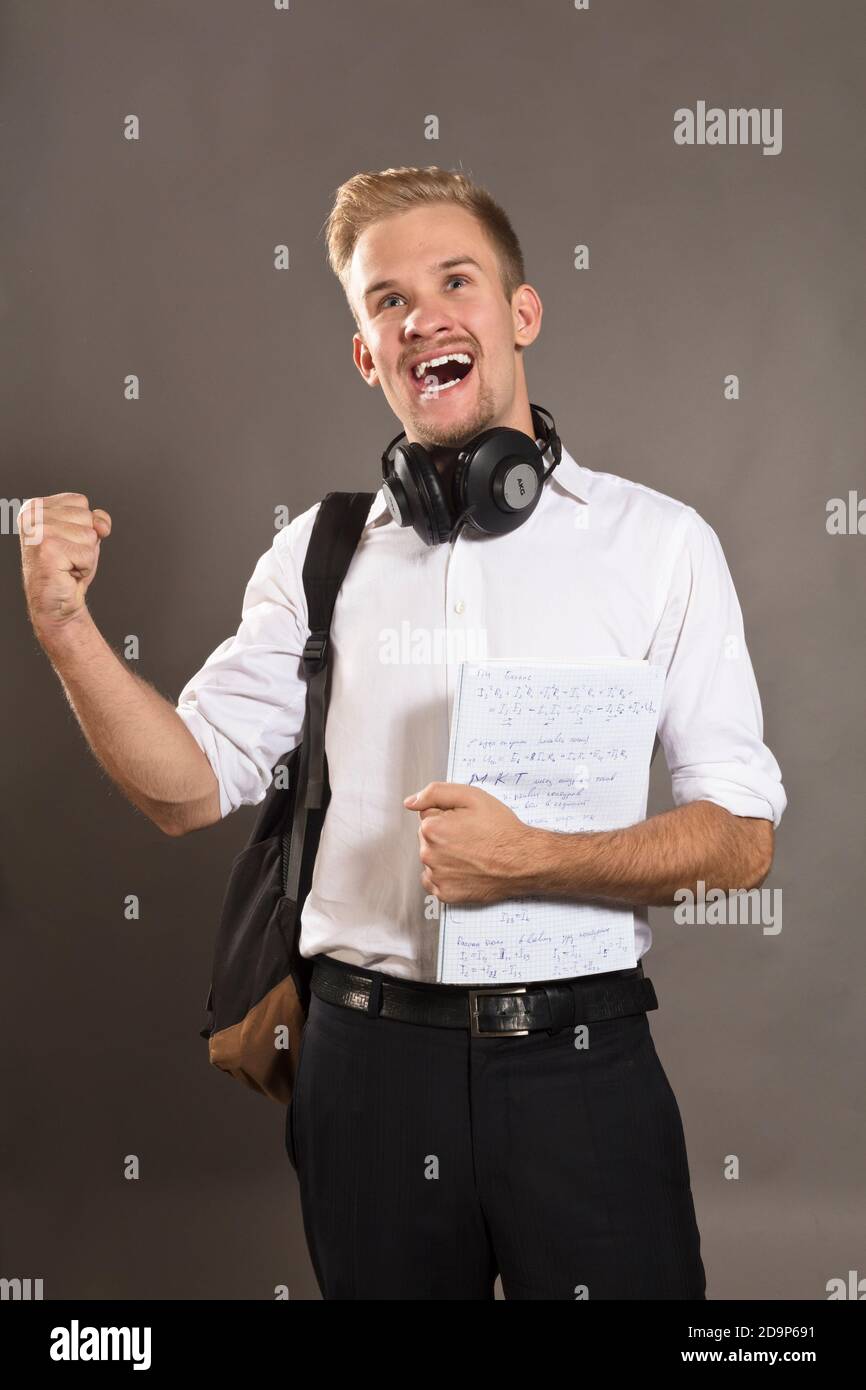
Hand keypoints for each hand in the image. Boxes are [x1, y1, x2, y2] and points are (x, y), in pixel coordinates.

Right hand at [19, 493, 111, 639]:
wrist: (57, 604)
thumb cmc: (68, 569)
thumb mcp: (85, 537)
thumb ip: (96, 520)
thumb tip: (101, 524)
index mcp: (34, 507)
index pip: (80, 501)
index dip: (83, 525)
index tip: (66, 543)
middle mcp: (32, 516)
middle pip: (86, 516)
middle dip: (85, 541)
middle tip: (66, 557)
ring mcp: (38, 532)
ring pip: (89, 534)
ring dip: (85, 555)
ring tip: (66, 564)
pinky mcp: (47, 549)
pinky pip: (88, 554)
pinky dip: (84, 567)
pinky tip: (67, 573)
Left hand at [403, 781, 535, 904]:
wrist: (523, 861)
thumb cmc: (501, 829)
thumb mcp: (471, 796)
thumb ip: (435, 793)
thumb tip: (410, 802)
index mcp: (431, 829)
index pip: (427, 816)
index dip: (448, 816)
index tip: (466, 822)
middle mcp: (428, 855)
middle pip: (428, 838)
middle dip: (445, 835)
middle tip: (471, 837)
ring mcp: (437, 877)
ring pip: (432, 859)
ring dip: (445, 856)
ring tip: (471, 854)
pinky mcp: (445, 894)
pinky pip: (435, 881)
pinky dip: (447, 875)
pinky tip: (465, 869)